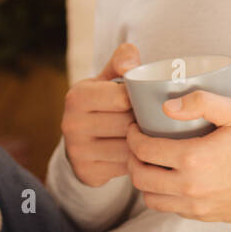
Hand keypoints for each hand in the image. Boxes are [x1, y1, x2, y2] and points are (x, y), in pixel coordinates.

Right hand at [61, 42, 141, 186]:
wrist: (81, 142)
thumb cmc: (103, 103)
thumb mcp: (107, 79)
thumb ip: (122, 60)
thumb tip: (131, 64)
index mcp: (77, 96)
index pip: (122, 98)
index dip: (142, 100)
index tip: (151, 102)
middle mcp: (71, 123)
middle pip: (126, 125)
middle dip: (145, 123)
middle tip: (159, 122)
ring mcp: (77, 150)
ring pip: (128, 148)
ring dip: (145, 144)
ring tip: (155, 137)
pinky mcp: (87, 172)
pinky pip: (125, 167)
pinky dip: (139, 161)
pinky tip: (145, 154)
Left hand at [125, 90, 230, 222]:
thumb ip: (201, 102)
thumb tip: (166, 106)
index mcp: (194, 159)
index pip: (143, 149)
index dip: (132, 135)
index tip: (135, 126)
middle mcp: (190, 187)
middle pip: (139, 176)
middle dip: (131, 157)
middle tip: (137, 144)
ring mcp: (196, 206)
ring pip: (149, 198)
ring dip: (143, 179)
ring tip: (150, 162)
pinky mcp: (203, 216)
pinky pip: (168, 209)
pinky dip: (160, 194)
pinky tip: (168, 177)